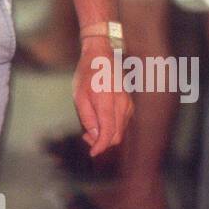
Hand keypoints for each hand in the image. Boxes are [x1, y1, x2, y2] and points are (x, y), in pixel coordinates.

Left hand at [73, 36, 132, 155]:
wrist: (101, 55)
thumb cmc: (88, 73)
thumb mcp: (79, 95)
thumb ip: (87, 117)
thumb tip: (94, 136)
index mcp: (108, 101)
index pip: (109, 132)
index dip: (100, 146)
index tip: (93, 153)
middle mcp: (122, 104)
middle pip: (116, 135)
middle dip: (102, 142)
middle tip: (86, 136)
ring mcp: (128, 104)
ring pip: (120, 130)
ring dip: (106, 135)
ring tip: (90, 128)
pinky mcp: (129, 103)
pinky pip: (122, 122)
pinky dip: (112, 127)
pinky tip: (100, 122)